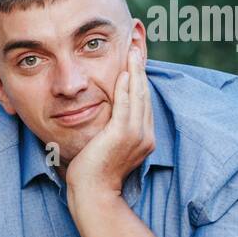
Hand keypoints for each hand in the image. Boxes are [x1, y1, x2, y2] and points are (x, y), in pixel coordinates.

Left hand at [65, 47, 153, 196]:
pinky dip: (126, 87)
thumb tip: (107, 115)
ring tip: (133, 49)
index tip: (137, 58)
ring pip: (138, 96)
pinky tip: (124, 72)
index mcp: (144, 137)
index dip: (140, 78)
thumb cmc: (93, 172)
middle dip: (141, 68)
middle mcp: (145, 135)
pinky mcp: (123, 134)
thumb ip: (112, 130)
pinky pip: (126, 105)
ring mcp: (137, 135)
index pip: (143, 101)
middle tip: (138, 44)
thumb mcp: (107, 146)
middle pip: (144, 94)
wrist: (92, 192)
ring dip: (136, 71)